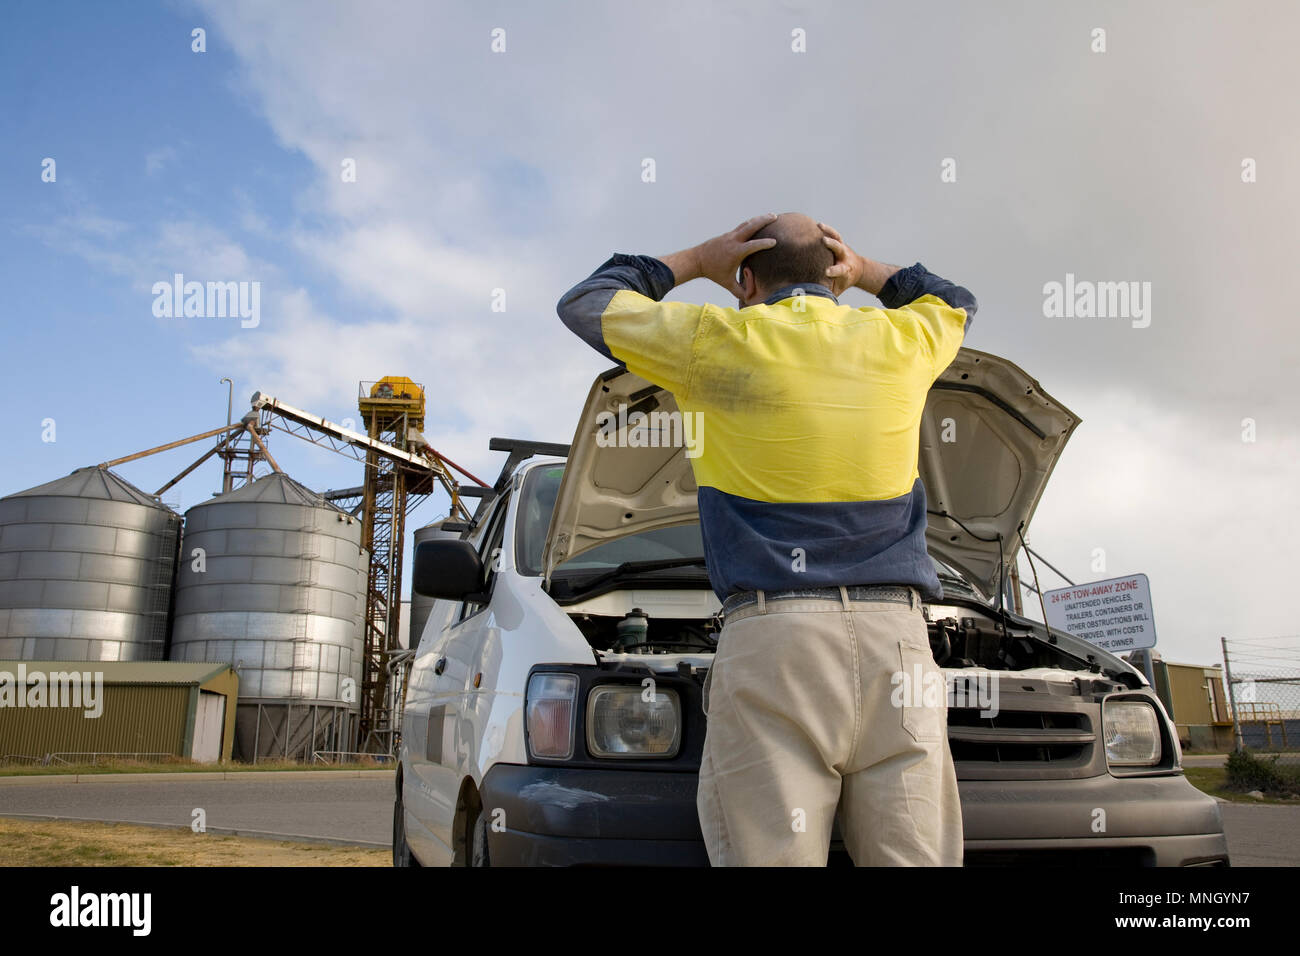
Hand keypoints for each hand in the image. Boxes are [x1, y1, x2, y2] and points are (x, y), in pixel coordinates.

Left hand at [661, 214, 777, 296]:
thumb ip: (739, 291)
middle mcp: (733, 241)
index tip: (774, 242)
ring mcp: (730, 235)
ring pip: (747, 223)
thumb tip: (750, 298)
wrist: (698, 260)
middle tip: (775, 217)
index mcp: (735, 252)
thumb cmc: (713, 273)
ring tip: (771, 216)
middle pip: (750, 226)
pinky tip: (758, 222)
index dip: (764, 243)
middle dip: (763, 220)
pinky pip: (742, 226)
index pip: (753, 245)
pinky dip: (752, 223)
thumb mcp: (727, 283)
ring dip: (759, 219)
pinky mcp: (728, 234)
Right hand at [817, 221, 899, 295]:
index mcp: (845, 271)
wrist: (858, 270)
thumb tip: (810, 302)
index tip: (826, 272)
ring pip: (837, 238)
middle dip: (833, 245)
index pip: (840, 270)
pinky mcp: (840, 242)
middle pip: (839, 249)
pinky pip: (834, 234)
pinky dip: (827, 229)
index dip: (834, 271)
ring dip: (829, 232)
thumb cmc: (842, 282)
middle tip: (824, 240)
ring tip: (819, 226)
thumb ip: (826, 294)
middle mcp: (844, 257)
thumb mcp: (836, 290)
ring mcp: (843, 249)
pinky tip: (818, 225)